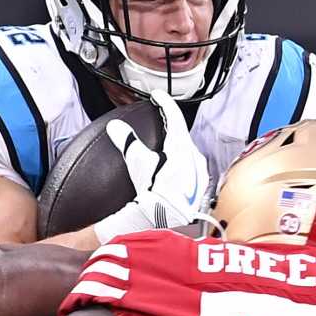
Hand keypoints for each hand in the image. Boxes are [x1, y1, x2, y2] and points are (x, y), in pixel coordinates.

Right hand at [105, 90, 208, 230]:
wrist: (168, 220)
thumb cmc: (155, 193)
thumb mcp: (139, 164)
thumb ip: (128, 143)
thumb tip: (116, 127)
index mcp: (181, 146)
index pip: (174, 117)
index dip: (164, 103)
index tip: (157, 96)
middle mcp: (195, 156)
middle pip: (182, 135)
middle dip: (172, 128)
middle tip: (162, 122)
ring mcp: (199, 173)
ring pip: (188, 152)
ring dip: (177, 148)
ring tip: (166, 149)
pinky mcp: (199, 188)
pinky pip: (191, 169)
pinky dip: (181, 165)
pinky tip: (173, 173)